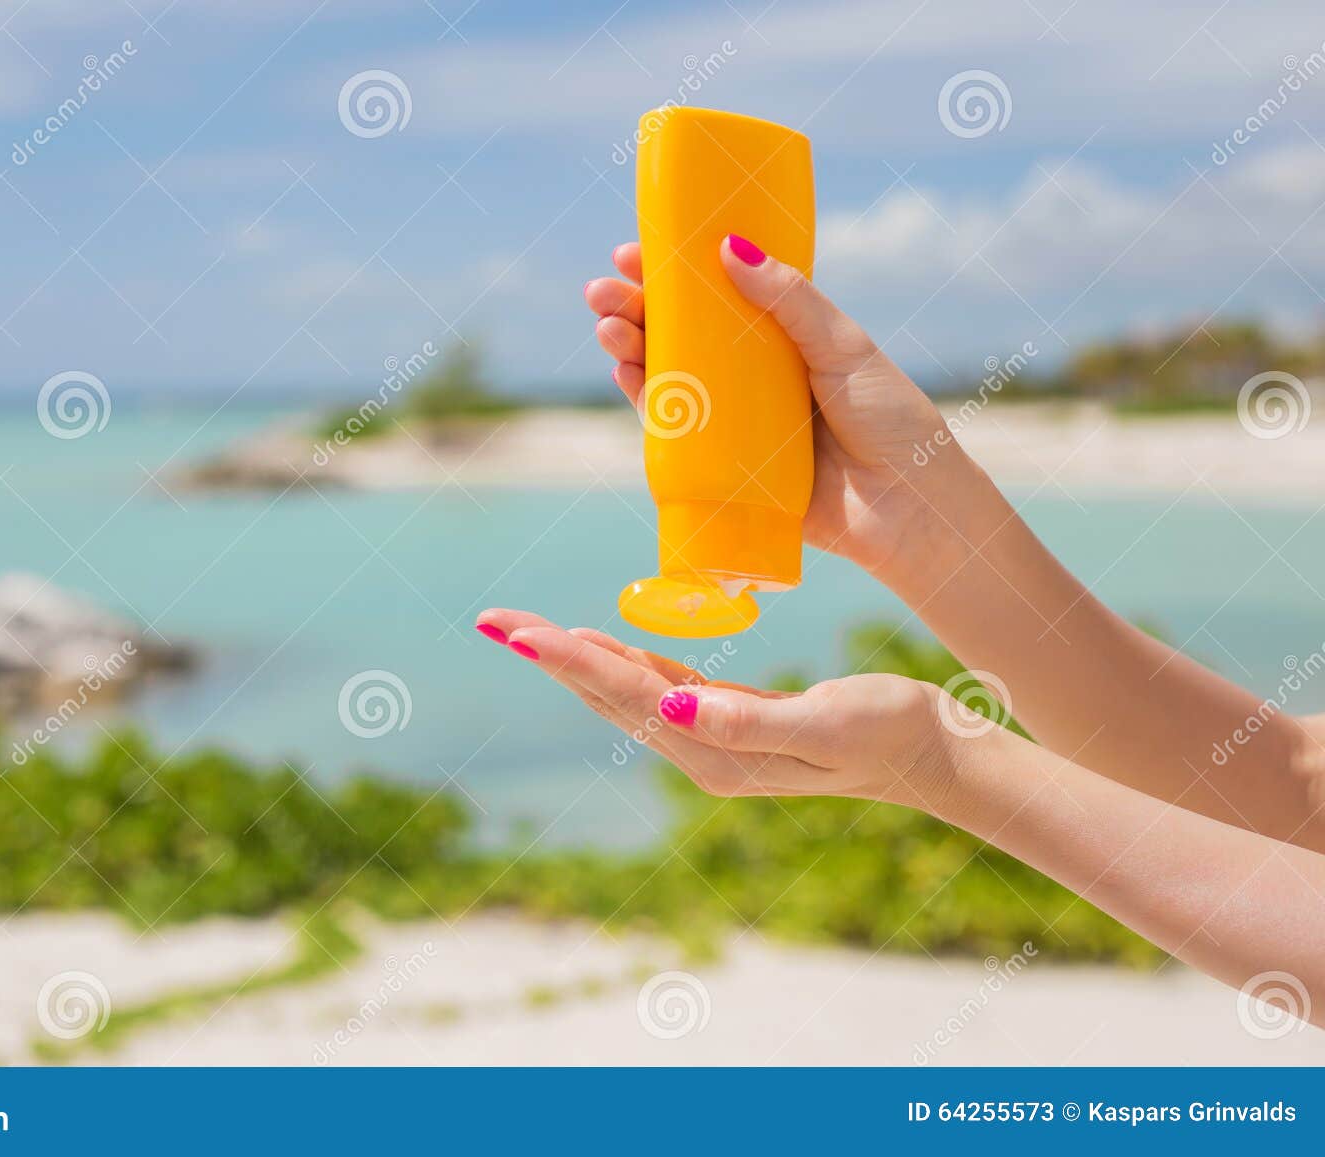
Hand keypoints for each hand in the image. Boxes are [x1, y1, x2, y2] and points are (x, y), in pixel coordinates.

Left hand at [477, 608, 959, 809]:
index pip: (626, 695)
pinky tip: (595, 643)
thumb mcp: (825, 724)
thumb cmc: (890, 731)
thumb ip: (748, 719)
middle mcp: (701, 751)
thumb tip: (671, 707)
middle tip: (492, 620)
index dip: (570, 660)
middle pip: (608, 694)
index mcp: (717, 752)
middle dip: (550, 655)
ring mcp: (711, 739)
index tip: (517, 634)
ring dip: (573, 657)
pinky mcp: (727, 721)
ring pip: (624, 691)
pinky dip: (619, 661)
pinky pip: (656, 689)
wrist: (934, 753)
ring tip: (521, 630)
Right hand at [584, 238, 976, 583]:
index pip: (720, 293)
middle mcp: (757, 376)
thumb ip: (790, 300)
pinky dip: (644, 404)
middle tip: (604, 291)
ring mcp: (738, 421)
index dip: (675, 272)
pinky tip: (623, 376)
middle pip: (684, 334)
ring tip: (607, 328)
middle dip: (638, 310)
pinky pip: (675, 433)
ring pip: (672, 379)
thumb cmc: (891, 423)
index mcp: (787, 337)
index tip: (636, 251)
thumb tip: (730, 248)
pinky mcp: (728, 469)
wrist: (908, 512)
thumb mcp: (844, 348)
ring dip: (632, 350)